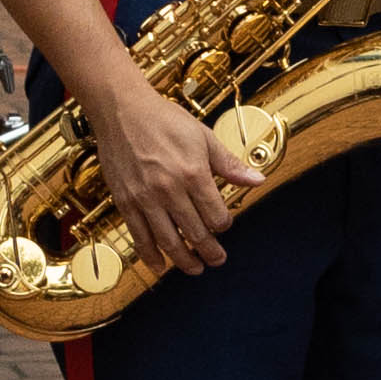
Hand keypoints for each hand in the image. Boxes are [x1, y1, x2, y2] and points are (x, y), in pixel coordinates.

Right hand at [94, 86, 251, 278]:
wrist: (122, 110)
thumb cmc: (164, 120)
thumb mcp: (204, 137)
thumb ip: (229, 165)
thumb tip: (258, 180)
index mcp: (193, 173)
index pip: (216, 215)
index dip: (224, 224)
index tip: (224, 225)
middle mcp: (169, 190)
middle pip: (195, 233)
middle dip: (210, 251)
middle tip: (218, 260)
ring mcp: (144, 198)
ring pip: (168, 241)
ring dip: (184, 261)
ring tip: (195, 269)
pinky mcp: (125, 202)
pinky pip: (139, 237)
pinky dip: (150, 256)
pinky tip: (160, 266)